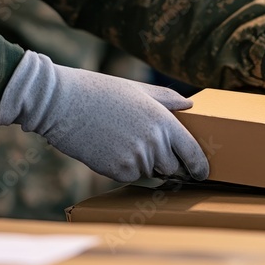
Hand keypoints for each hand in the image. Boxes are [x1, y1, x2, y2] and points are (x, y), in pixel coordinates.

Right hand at [0, 51, 208, 182]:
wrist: (62, 105)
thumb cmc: (100, 92)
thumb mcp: (137, 89)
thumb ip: (167, 99)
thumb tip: (189, 104)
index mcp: (163, 121)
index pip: (192, 154)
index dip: (200, 167)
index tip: (202, 173)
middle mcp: (154, 143)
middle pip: (172, 167)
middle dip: (168, 164)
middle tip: (149, 148)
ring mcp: (136, 159)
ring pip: (150, 172)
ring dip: (143, 163)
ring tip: (122, 140)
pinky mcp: (118, 171)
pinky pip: (129, 175)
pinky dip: (124, 167)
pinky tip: (109, 147)